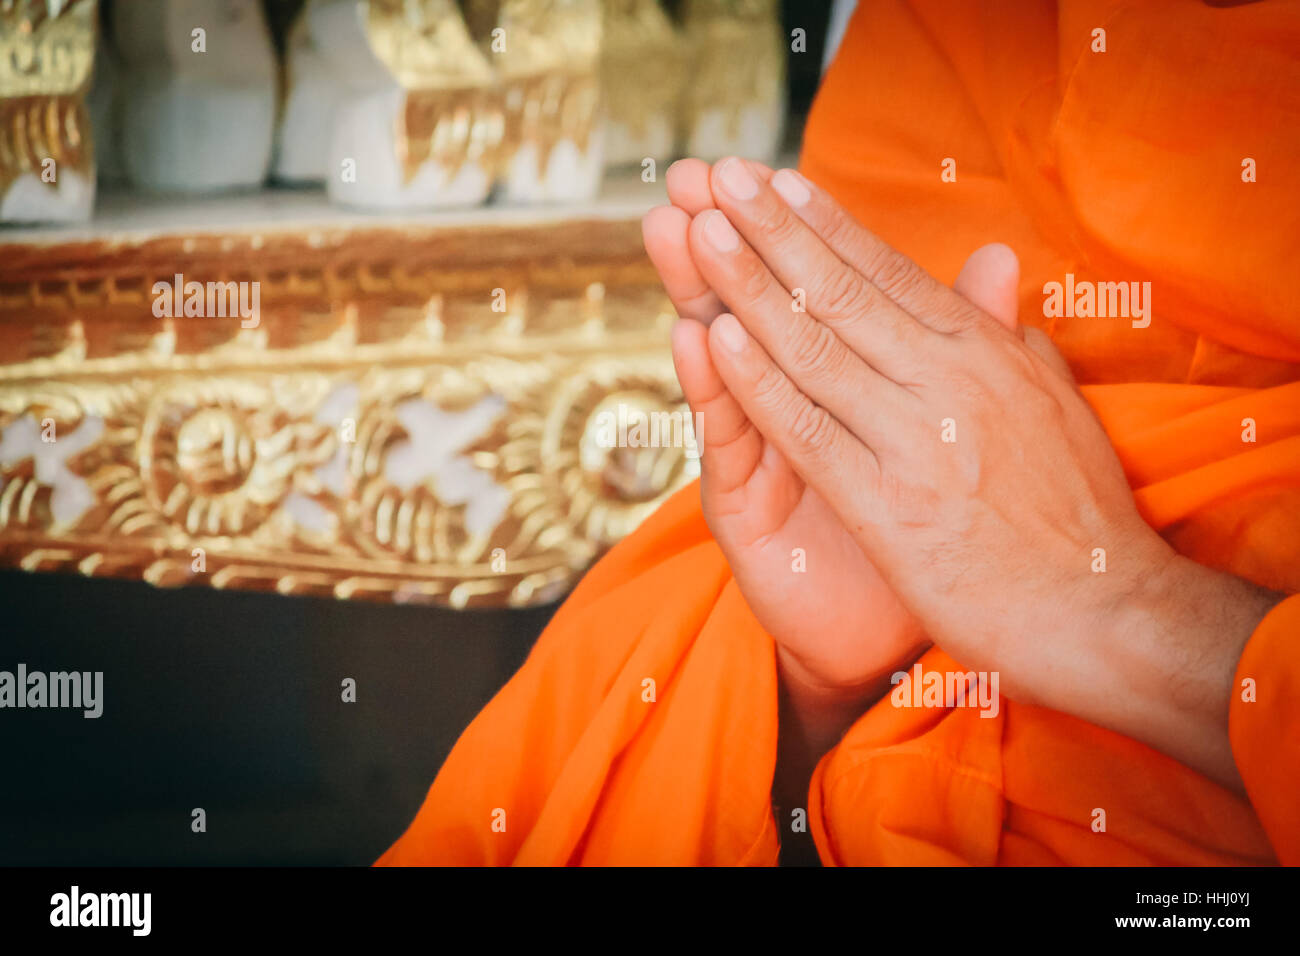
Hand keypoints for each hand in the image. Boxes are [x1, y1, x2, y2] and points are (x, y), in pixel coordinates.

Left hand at [680, 157, 1279, 787]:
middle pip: (842, 289)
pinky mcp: (891, 508)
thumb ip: (1010, 336)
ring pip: (816, 347)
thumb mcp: (1055, 403)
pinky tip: (715, 339)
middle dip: (772, 228)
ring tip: (699, 232)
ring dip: (749, 286)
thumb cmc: (1081, 513)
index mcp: (989, 351)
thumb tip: (996, 270)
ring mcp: (919, 441)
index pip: (890, 272)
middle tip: (718, 175)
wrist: (1108, 615)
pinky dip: (758, 382)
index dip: (825, 222)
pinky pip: (809, 431)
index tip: (775, 182)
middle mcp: (952, 379)